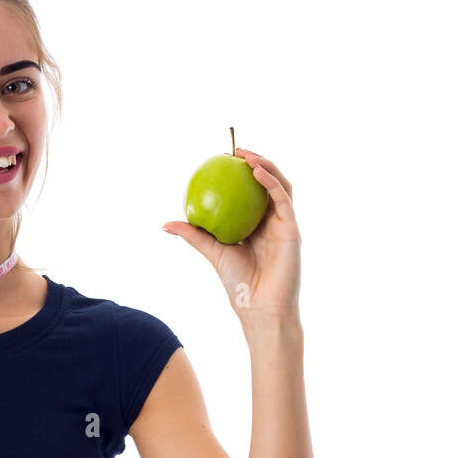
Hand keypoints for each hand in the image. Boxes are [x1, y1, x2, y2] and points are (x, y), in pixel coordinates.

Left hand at [163, 146, 301, 324]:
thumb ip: (194, 235)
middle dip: (255, 162)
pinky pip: (283, 199)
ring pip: (279, 186)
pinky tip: (257, 171)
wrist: (259, 308)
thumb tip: (165, 223)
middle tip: (236, 150)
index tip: (222, 157)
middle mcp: (272, 222)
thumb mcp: (213, 252)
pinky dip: (271, 182)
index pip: (250, 193)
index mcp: (255, 225)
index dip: (239, 173)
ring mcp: (284, 224)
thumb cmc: (238, 284)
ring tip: (247, 155)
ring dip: (265, 166)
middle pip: (267, 184)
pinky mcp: (292, 230)